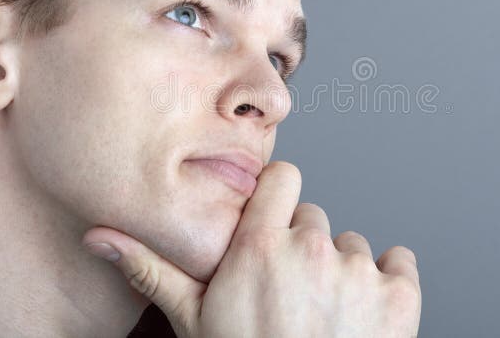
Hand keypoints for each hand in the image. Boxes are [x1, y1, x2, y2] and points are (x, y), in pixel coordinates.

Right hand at [82, 161, 420, 337]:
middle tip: (293, 294)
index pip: (283, 177)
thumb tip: (99, 236)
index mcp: (261, 247)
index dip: (279, 200)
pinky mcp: (399, 293)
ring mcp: (359, 269)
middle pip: (315, 219)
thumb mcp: (193, 322)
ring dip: (344, 271)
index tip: (275, 223)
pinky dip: (387, 284)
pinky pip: (399, 262)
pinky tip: (363, 316)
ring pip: (354, 245)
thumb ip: (151, 269)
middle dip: (305, 249)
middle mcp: (312, 247)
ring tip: (325, 316)